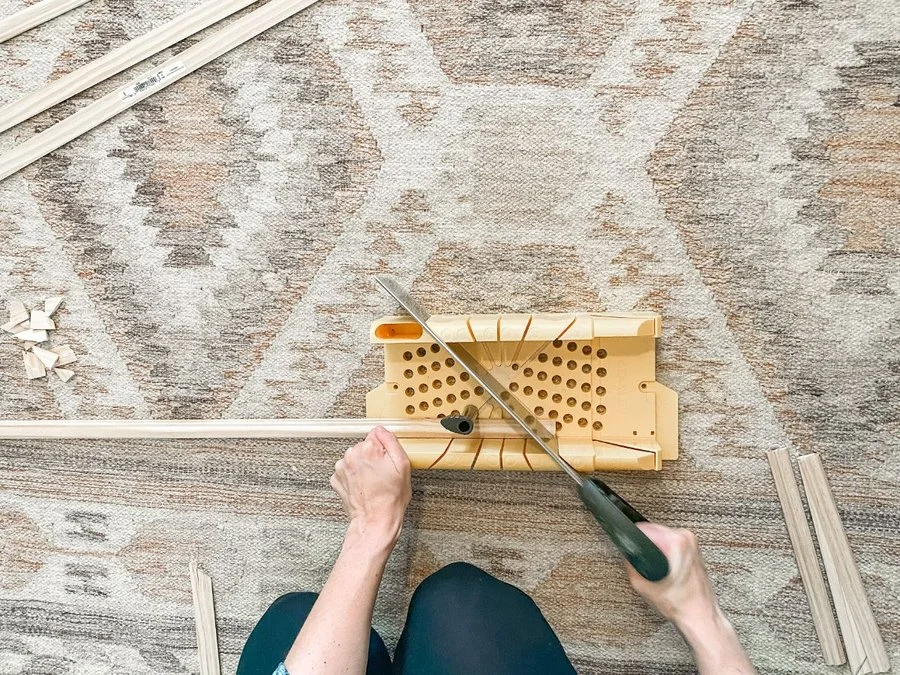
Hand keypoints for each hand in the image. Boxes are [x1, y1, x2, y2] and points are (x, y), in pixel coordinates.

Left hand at [331, 426, 410, 552]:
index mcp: (368, 449)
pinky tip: (364, 486)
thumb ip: (392, 442)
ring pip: (355, 458)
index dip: (385, 449)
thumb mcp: (402, 466)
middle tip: (382, 474)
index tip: (387, 461)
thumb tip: (382, 431)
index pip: (376, 435)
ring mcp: (341, 468)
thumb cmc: (390, 499)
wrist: (375, 521)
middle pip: (364, 446)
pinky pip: (347, 470)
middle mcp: (352, 455)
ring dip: (363, 466)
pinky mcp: (336, 479)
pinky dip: (354, 476)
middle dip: (373, 457)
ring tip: (373, 482)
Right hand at [626, 523, 721, 630]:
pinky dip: (665, 552)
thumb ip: (630, 565)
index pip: (645, 528)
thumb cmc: (680, 604)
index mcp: (676, 542)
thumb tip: (626, 555)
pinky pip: (672, 543)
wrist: (699, 616)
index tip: (630, 546)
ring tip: (657, 569)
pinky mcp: (694, 550)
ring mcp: (693, 543)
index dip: (633, 537)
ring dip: (655, 548)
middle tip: (644, 563)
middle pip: (654, 531)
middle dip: (645, 544)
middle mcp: (687, 538)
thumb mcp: (643, 586)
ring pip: (663, 536)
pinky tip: (665, 569)